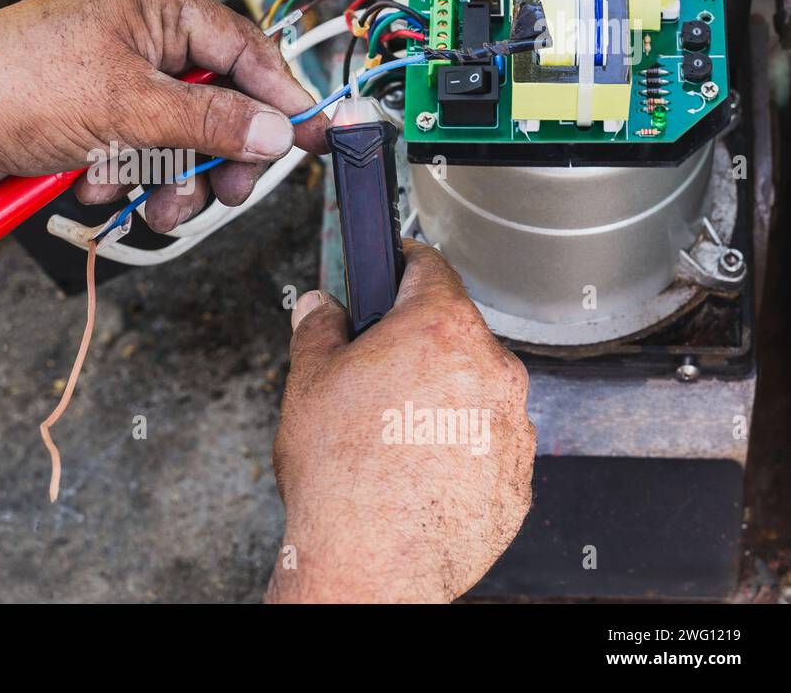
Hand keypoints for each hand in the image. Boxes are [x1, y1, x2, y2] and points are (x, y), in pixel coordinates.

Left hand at [0, 0, 327, 231]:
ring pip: (177, 141)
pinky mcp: (91, 120)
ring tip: (143, 196)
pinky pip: (137, 157)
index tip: (315, 136)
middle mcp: (139, 37)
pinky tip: (94, 181)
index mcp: (155, 6)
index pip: (245, 49)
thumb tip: (275, 130)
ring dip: (164, 177)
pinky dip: (124, 179)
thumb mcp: (128, 106)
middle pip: (217, 103)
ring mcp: (114, 80)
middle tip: (224, 190)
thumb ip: (211, 121)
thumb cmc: (13, 81)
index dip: (282, 97)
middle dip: (216, 154)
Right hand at [266, 240, 535, 602]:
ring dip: (440, 395)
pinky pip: (487, 441)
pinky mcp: (518, 475)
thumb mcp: (308, 381)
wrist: (371, 562)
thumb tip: (320, 307)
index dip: (402, 262)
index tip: (390, 267)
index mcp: (440, 329)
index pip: (430, 266)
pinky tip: (415, 468)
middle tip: (371, 373)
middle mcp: (490, 368)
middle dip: (415, 343)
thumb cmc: (341, 474)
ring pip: (473, 387)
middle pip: (453, 331)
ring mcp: (512, 425)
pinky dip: (458, 445)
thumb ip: (318, 329)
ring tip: (390, 432)